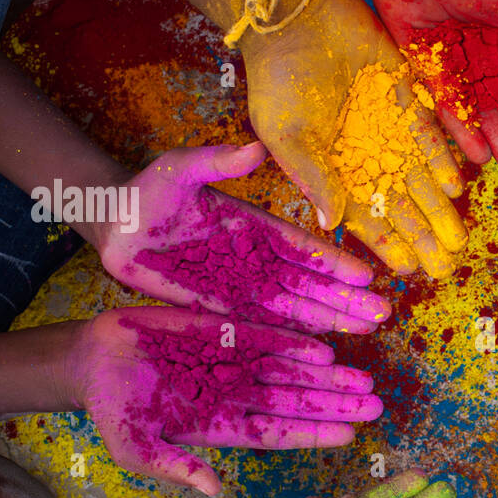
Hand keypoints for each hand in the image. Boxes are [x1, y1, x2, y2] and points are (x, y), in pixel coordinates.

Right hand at [69, 306, 381, 493]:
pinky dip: (296, 343)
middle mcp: (236, 396)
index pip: (278, 433)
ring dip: (328, 376)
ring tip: (364, 379)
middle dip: (336, 404)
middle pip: (297, 402)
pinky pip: (268, 338)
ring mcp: (233, 364)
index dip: (314, 434)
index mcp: (221, 427)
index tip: (350, 436)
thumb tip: (216, 492)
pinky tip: (326, 348)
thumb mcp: (135, 447)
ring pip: (291, 371)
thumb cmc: (111, 409)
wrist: (91, 358)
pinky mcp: (224, 331)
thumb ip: (175, 467)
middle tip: (375, 405)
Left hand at [94, 143, 391, 332]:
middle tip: (384, 316)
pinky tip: (321, 351)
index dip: (336, 263)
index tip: (368, 276)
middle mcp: (257, 260)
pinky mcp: (220, 309)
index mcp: (255, 227)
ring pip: (295, 309)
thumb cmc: (145, 190)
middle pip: (311, 284)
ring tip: (366, 333)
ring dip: (330, 321)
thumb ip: (217, 161)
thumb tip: (257, 147)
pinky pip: (262, 328)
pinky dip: (291, 339)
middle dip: (347, 300)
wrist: (113, 225)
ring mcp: (241, 287)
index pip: (304, 248)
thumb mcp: (180, 168)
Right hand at [242, 0, 466, 277]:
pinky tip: (455, 184)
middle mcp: (366, 154)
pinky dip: (442, 157)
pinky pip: (429, 131)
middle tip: (446, 266)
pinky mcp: (406, 93)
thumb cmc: (275, 78)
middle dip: (422, 235)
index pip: (366, 215)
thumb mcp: (285, 134)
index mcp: (334, 170)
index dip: (387, 243)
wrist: (291, 14)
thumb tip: (330, 225)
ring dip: (439, 207)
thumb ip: (312, 176)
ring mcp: (389, 125)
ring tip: (458, 238)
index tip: (409, 271)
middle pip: (400, 203)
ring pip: (420, 175)